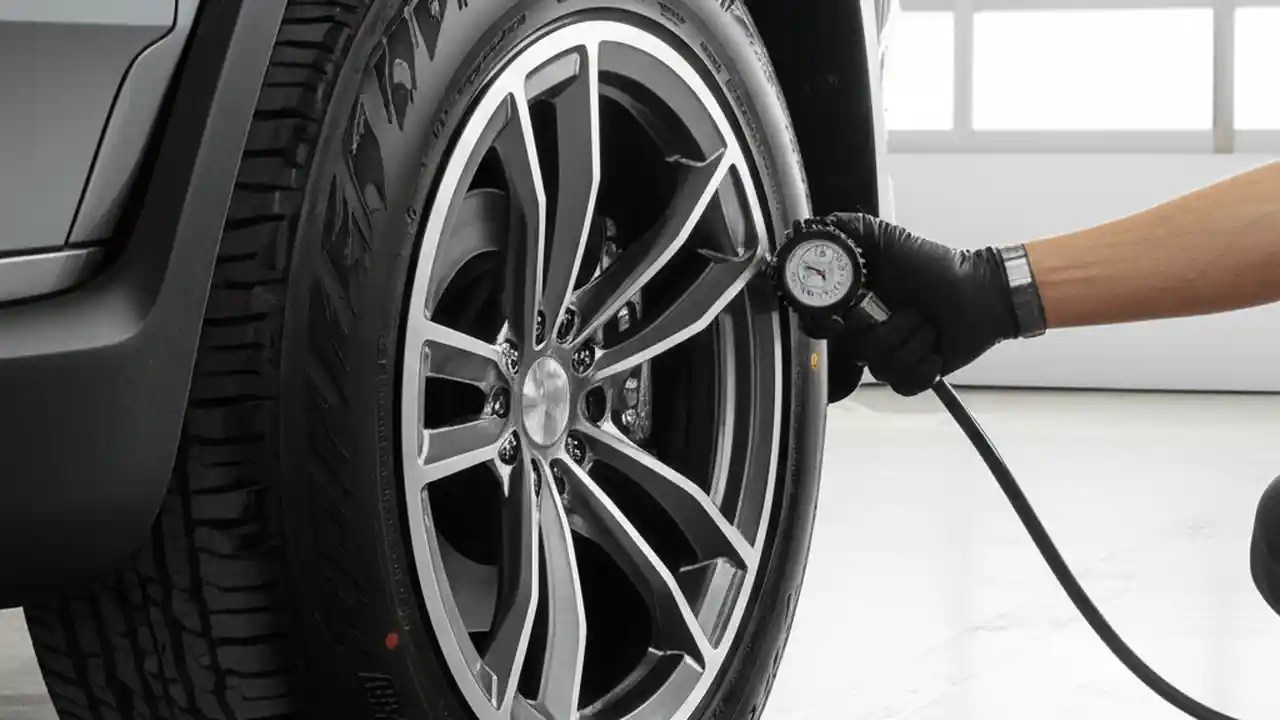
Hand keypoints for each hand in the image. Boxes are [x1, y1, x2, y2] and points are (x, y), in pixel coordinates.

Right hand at [824, 213, 1018, 397]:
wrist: (979, 294)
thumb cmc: (940, 268)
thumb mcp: (894, 241)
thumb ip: (855, 230)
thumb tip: (823, 224)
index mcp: (859, 305)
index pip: (824, 324)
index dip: (831, 325)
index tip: (845, 318)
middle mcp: (870, 332)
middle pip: (854, 349)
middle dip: (887, 329)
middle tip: (912, 310)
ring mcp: (891, 356)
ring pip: (881, 366)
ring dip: (912, 343)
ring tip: (929, 325)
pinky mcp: (913, 376)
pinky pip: (903, 383)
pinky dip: (924, 367)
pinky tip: (935, 348)